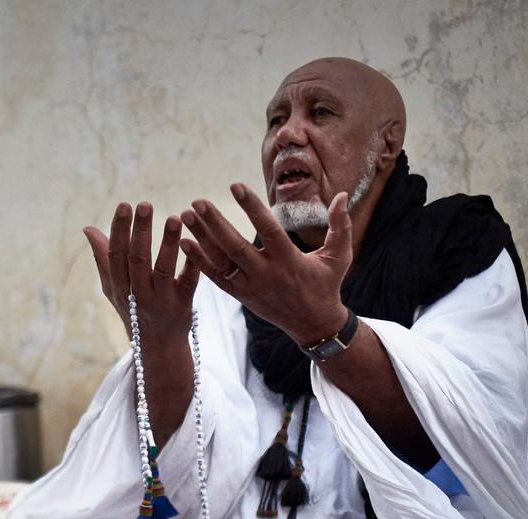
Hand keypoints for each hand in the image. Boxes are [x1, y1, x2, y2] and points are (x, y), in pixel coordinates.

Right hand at [86, 202, 200, 344]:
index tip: (124, 205)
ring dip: (167, 243)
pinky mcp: (183, 306)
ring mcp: (161, 301)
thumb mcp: (114, 288)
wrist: (158, 349)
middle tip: (145, 204)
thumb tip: (88, 228)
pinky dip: (191, 264)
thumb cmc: (134, 310)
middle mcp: (138, 295)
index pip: (116, 255)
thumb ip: (103, 258)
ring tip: (174, 217)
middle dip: (140, 231)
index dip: (119, 230)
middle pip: (137, 260)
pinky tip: (194, 243)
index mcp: (119, 287)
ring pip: (163, 270)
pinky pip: (188, 283)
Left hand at [180, 185, 354, 345]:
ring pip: (221, 262)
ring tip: (185, 215)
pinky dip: (199, 261)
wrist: (313, 324)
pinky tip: (184, 243)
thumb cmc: (327, 284)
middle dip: (215, 224)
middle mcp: (267, 275)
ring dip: (201, 238)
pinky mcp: (241, 295)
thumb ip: (340, 225)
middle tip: (197, 202)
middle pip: (236, 247)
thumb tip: (343, 195)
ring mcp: (251, 287)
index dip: (251, 208)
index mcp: (290, 262)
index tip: (235, 185)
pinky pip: (215, 278)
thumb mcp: (339, 256)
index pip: (268, 231)